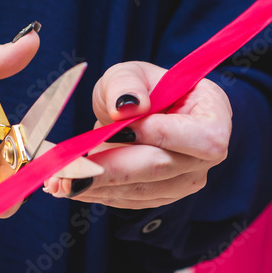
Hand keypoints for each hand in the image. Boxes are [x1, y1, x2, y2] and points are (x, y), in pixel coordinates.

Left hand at [42, 62, 231, 209]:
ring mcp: (184, 182)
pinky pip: (129, 200)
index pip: (201, 139)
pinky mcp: (159, 197)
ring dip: (98, 186)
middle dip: (113, 170)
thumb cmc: (146, 86)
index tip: (120, 127)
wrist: (146, 110)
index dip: (161, 134)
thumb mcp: (132, 72)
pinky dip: (96, 193)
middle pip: (163, 169)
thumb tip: (126, 107)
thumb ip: (127, 83)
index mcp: (214, 117)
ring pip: (142, 190)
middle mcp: (205, 158)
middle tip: (70, 171)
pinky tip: (67, 185)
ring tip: (57, 180)